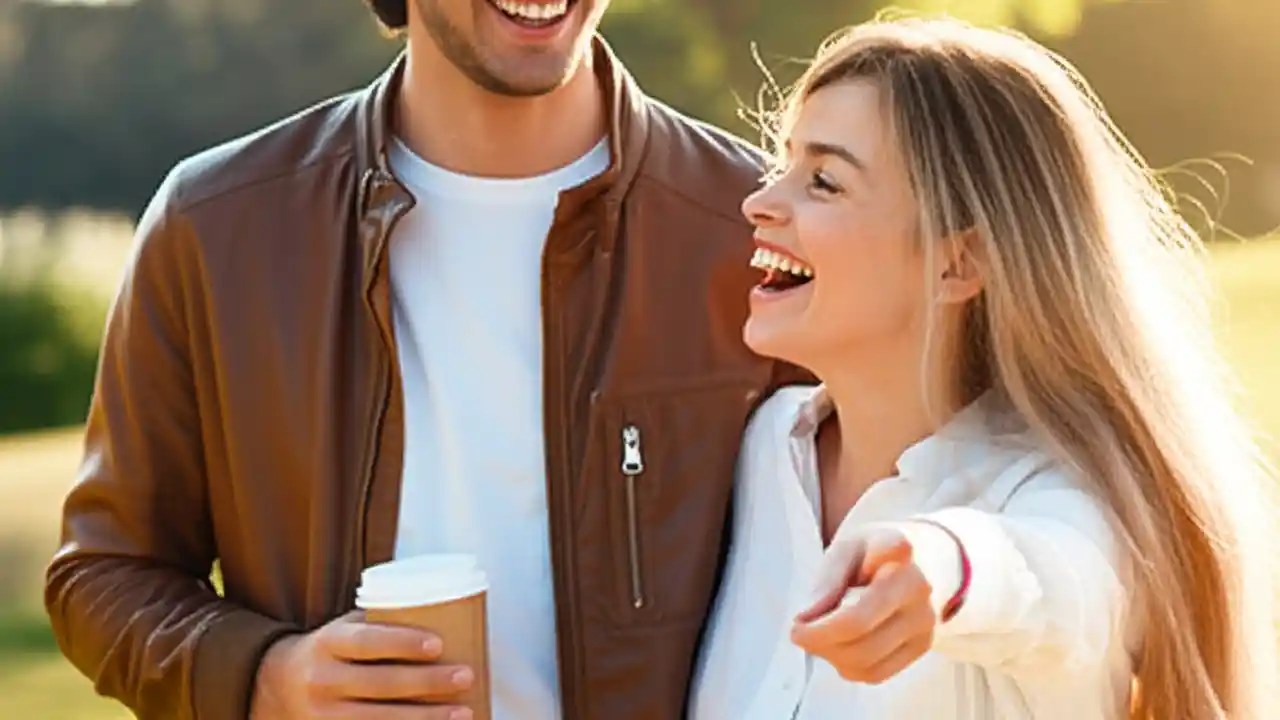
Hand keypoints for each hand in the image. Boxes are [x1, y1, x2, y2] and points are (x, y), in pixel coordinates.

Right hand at [249, 611, 474, 719]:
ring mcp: (324, 715)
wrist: (275, 685)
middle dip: (427, 683)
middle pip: (380, 684)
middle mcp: (322, 680)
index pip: (366, 642)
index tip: (439, 644)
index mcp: (328, 643)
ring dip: (426, 719)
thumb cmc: (333, 650)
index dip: (402, 642)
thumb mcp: (344, 629)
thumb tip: (447, 611)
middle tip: (466, 676)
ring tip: (464, 713)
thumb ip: (382, 624)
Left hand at [791, 525, 937, 684]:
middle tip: (797, 631)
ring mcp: (923, 620)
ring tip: (817, 638)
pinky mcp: (920, 647)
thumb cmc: (869, 555)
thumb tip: (807, 618)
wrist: (916, 563)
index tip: (808, 610)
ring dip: (829, 653)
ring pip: (865, 657)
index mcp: (897, 547)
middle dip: (817, 635)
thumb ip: (828, 579)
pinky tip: (839, 649)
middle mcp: (918, 585)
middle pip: (857, 624)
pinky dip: (847, 667)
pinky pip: (875, 672)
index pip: (883, 558)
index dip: (845, 592)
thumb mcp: (844, 548)